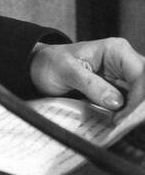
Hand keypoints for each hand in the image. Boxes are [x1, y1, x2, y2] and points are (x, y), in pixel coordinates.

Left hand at [28, 38, 144, 123]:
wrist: (39, 68)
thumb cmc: (51, 63)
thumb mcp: (67, 71)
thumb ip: (91, 84)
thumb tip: (117, 102)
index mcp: (116, 50)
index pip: (140, 74)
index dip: (139, 96)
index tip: (124, 114)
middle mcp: (124, 62)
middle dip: (138, 106)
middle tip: (123, 122)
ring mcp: (123, 78)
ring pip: (140, 97)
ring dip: (133, 112)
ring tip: (119, 124)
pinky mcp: (118, 91)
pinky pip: (131, 104)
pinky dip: (127, 114)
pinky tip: (118, 122)